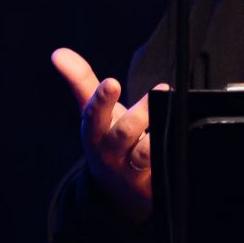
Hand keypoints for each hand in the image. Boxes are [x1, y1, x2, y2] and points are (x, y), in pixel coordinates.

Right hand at [50, 47, 166, 222]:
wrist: (118, 190)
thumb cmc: (107, 140)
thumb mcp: (93, 115)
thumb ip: (80, 81)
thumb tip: (58, 52)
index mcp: (93, 135)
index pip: (93, 117)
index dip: (101, 100)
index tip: (111, 82)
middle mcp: (110, 155)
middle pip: (123, 134)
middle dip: (139, 114)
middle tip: (160, 89)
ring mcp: (132, 173)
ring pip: (146, 155)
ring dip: (157, 137)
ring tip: (174, 116)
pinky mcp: (153, 188)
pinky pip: (166, 174)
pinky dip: (175, 158)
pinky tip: (185, 144)